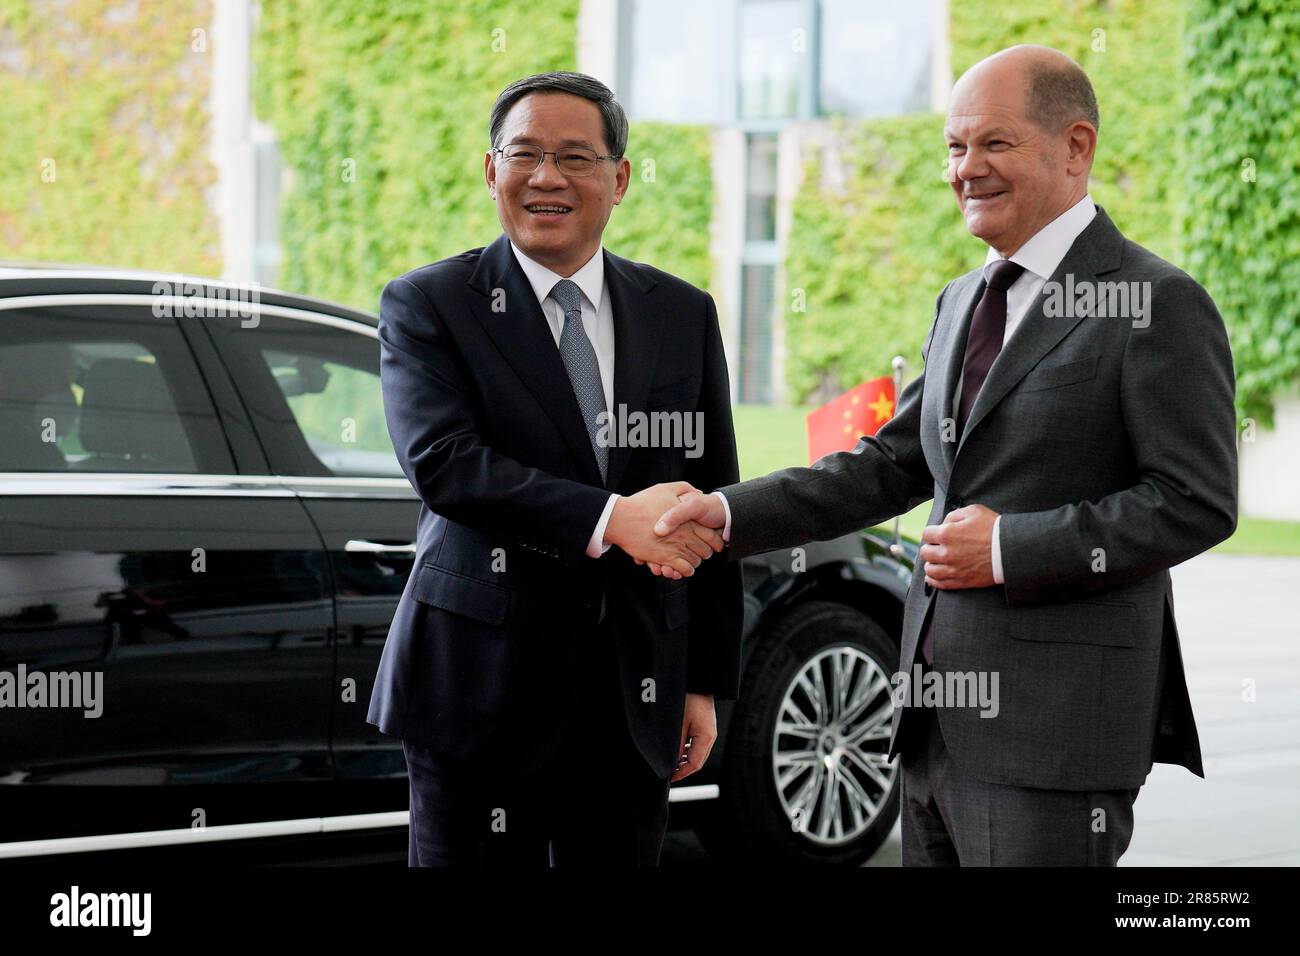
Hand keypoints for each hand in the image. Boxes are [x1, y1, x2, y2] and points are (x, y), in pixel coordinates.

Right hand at [605, 482, 723, 576]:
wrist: (621, 518)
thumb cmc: (641, 504)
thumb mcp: (665, 488)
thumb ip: (684, 488)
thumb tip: (697, 492)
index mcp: (688, 519)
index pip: (711, 535)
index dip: (714, 541)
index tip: (713, 543)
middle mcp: (685, 534)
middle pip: (705, 551)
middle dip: (704, 553)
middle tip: (700, 552)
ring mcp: (676, 547)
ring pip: (695, 561)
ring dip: (693, 562)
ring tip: (689, 560)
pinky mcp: (665, 558)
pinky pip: (684, 569)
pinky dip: (685, 571)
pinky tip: (682, 568)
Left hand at [672, 693, 716, 781]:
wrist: (697, 680)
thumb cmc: (689, 699)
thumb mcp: (679, 725)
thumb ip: (676, 745)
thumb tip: (671, 762)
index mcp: (707, 737)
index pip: (695, 764)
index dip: (682, 773)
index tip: (669, 777)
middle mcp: (710, 736)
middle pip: (698, 760)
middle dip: (683, 768)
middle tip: (668, 772)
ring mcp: (709, 730)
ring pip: (697, 752)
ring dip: (684, 759)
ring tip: (670, 762)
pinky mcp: (705, 725)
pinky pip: (697, 743)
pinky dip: (687, 749)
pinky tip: (677, 748)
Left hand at [920, 503, 998, 588]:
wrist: (1010, 549)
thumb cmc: (994, 528)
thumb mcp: (974, 511)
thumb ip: (954, 515)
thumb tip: (944, 523)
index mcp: (947, 534)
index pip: (926, 533)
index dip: (932, 532)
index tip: (937, 534)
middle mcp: (946, 553)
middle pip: (925, 552)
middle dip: (930, 547)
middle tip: (937, 547)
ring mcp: (953, 569)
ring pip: (930, 569)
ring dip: (931, 564)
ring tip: (936, 561)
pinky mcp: (961, 581)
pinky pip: (939, 583)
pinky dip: (933, 580)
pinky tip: (932, 576)